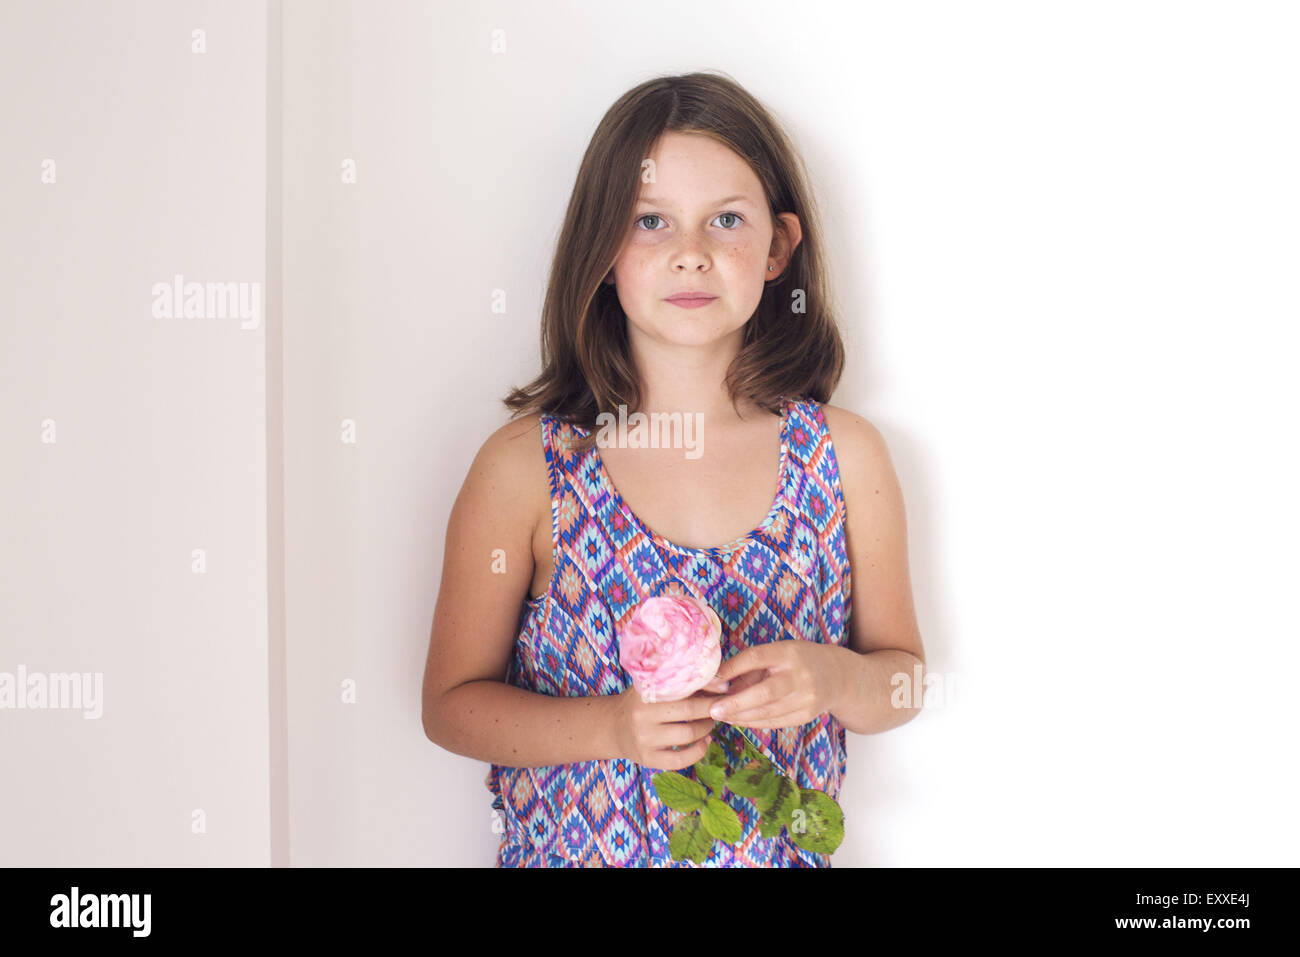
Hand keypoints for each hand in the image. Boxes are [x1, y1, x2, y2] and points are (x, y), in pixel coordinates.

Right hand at [611, 677, 729, 770]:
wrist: (613, 727)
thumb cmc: (640, 702)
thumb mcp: (650, 685)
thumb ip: (677, 682)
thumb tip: (718, 680)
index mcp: (644, 693)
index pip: (683, 688)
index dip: (707, 688)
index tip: (723, 687)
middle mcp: (642, 716)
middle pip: (688, 712)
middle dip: (711, 708)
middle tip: (720, 705)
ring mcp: (644, 740)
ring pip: (688, 735)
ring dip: (707, 728)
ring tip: (711, 721)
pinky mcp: (648, 760)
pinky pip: (680, 760)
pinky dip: (698, 752)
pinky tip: (705, 741)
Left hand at [707, 641, 843, 729]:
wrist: (837, 676)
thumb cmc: (797, 660)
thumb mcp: (777, 653)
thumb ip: (749, 668)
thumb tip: (718, 684)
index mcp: (788, 652)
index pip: (757, 657)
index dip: (733, 668)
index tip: (712, 679)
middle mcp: (800, 675)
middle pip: (765, 692)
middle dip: (736, 703)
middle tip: (713, 710)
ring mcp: (806, 698)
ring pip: (768, 712)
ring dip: (741, 716)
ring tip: (720, 716)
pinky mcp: (806, 715)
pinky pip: (775, 722)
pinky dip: (753, 722)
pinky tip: (738, 720)